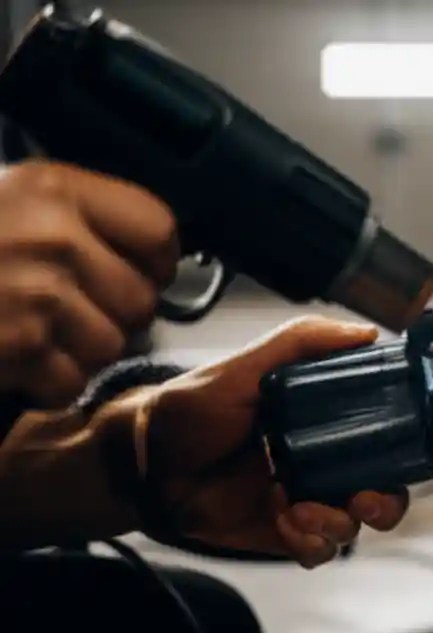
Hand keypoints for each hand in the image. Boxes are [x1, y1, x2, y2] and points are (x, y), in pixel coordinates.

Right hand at [0, 161, 177, 407]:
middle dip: (110, 316)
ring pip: (111, 346)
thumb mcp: (9, 202)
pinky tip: (11, 360)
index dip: (155, 261)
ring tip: (28, 333)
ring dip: (75, 352)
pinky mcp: (18, 347)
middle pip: (142, 298)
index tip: (138, 272)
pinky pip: (71, 382)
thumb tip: (157, 256)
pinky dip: (44, 384)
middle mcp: (52, 235)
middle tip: (62, 312)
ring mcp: (36, 294)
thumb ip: (75, 218)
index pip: (158, 227)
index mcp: (53, 188)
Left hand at [111, 317, 409, 567]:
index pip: (386, 439)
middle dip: (385, 502)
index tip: (397, 452)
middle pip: (385, 491)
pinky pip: (319, 551)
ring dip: (339, 522)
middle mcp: (325, 463)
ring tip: (302, 509)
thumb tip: (364, 332)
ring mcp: (307, 500)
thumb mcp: (244, 366)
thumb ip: (301, 343)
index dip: (402, 451)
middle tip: (364, 499)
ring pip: (355, 526)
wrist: (143, 463)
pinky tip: (283, 519)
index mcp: (327, 423)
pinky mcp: (285, 534)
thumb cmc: (191, 409)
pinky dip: (310, 541)